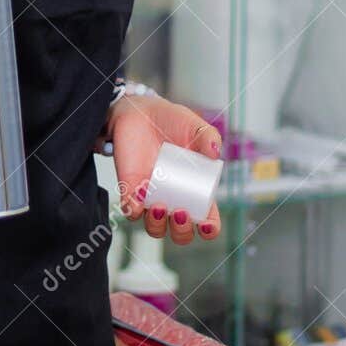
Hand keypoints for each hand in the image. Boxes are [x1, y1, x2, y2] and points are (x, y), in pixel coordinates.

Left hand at [110, 94, 222, 245]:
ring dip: (157, 223)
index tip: (208, 226)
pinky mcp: (130, 191)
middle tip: (180, 211)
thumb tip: (214, 152)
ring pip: (155, 229)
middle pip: (181, 234)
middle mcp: (175, 199)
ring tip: (158, 204)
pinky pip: (131, 210)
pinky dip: (135, 207)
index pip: (207, 220)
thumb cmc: (172, 121)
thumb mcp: (195, 126)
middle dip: (182, 231)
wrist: (140, 112)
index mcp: (197, 190)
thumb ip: (208, 137)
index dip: (210, 229)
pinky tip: (141, 190)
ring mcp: (152, 198)